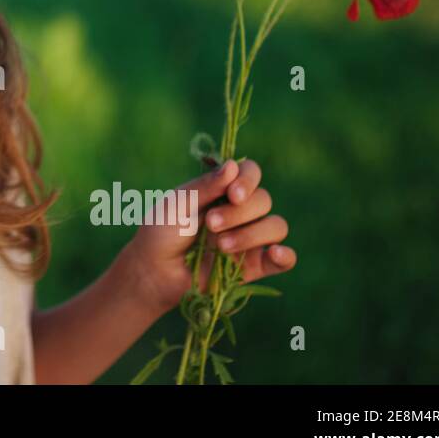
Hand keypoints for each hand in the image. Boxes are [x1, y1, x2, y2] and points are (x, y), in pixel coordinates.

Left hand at [118, 158, 297, 317]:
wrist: (153, 272)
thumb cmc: (161, 232)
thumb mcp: (179, 203)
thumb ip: (207, 186)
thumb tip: (234, 165)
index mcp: (222, 190)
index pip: (251, 173)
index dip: (248, 180)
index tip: (232, 194)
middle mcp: (240, 211)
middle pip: (263, 200)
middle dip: (239, 212)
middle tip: (210, 224)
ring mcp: (249, 238)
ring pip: (276, 226)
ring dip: (252, 234)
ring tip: (221, 246)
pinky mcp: (253, 266)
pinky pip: (284, 259)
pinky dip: (285, 255)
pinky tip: (274, 253)